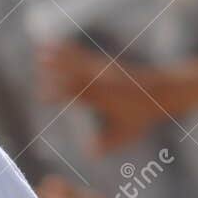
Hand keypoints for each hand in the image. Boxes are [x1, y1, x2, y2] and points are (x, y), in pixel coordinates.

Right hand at [36, 43, 168, 154]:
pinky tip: (51, 43)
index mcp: (105, 97)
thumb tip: (90, 154)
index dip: (60, 94)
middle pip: (75, 73)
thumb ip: (106, 144)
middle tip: (38, 65)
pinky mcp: (102, 64)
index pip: (78, 94)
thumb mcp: (126, 134)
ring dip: (57, 55)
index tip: (43, 97)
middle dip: (57, 69)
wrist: (160, 91)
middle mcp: (102, 81)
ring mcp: (102, 71)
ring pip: (76, 61)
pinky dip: (66, 50)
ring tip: (38, 50)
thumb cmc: (141, 115)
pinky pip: (81, 56)